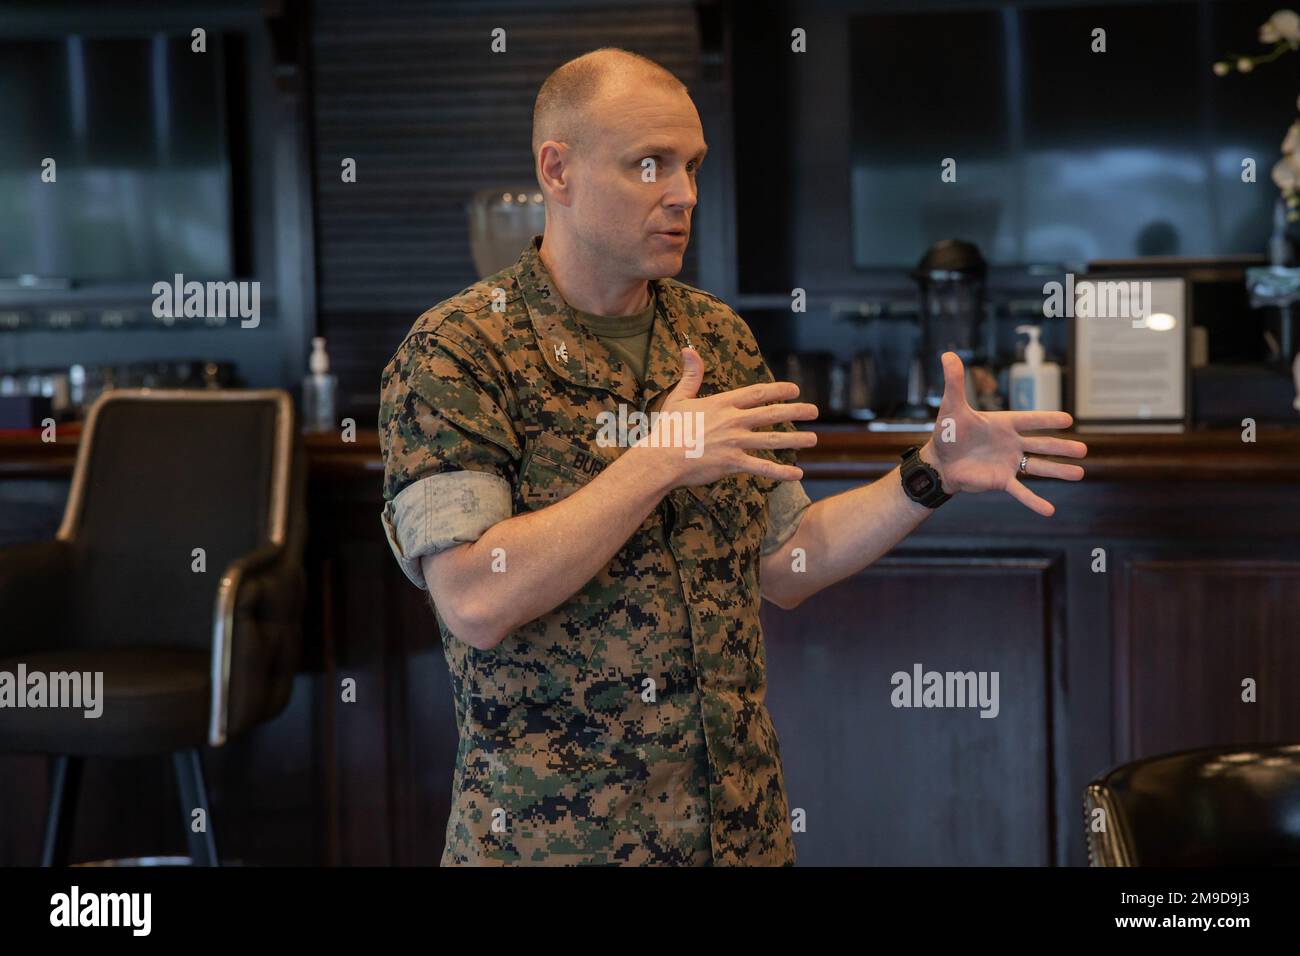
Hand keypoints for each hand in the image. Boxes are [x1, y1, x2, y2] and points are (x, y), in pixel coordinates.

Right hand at [633, 347, 818, 488]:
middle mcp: (733, 421)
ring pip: (772, 439)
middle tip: (814, 411)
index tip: (794, 389)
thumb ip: (691, 374)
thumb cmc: (668, 428)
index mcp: (722, 403)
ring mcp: (734, 442)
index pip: (758, 393)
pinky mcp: (732, 463)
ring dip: (796, 440)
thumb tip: (688, 349)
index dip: (779, 390)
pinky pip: (762, 467)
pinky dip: (781, 472)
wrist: (661, 457)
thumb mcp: (679, 397)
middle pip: (771, 413)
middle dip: (796, 411)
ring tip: (814, 439)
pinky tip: (797, 474)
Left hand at [918, 351, 1086, 516]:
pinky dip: (1034, 502)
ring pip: (1038, 467)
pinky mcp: (1000, 481)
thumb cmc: (947, 432)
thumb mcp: (952, 407)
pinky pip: (1021, 492)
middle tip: (1084, 449)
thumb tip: (947, 354)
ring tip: (1081, 473)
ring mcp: (1008, 463)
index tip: (1068, 419)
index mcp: (1004, 424)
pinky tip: (1050, 511)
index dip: (1047, 420)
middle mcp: (1011, 443)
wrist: (939, 461)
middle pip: (1042, 444)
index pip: (1030, 420)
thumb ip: (955, 382)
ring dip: (1058, 471)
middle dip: (1062, 446)